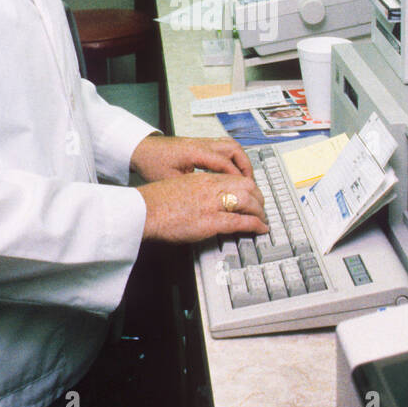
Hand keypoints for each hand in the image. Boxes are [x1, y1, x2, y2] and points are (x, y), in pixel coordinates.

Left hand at [130, 134, 252, 181]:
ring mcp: (202, 142)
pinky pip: (223, 148)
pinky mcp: (200, 145)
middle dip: (246, 167)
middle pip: (234, 150)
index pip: (225, 163)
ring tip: (245, 179)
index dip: (238, 178)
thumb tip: (209, 200)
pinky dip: (232, 159)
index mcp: (196, 152)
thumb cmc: (152, 163)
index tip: (246, 192)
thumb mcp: (170, 180)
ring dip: (241, 161)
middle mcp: (202, 144)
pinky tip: (231, 172)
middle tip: (251, 185)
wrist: (141, 149)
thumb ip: (192, 188)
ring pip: (231, 146)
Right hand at [138, 170, 267, 244]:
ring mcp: (212, 203)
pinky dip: (255, 225)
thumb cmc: (157, 202)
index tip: (253, 195)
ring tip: (263, 219)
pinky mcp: (211, 221)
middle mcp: (212, 187)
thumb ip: (198, 190)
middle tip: (262, 207)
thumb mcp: (181, 187)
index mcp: (204, 178)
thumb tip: (207, 199)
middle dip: (259, 197)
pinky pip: (241, 221)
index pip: (236, 178)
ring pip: (248, 201)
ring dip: (260, 211)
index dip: (250, 187)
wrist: (144, 210)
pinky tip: (260, 229)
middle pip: (247, 186)